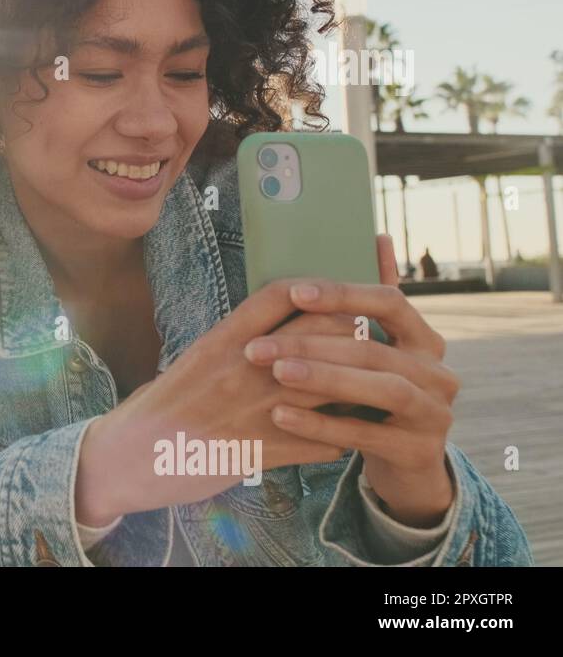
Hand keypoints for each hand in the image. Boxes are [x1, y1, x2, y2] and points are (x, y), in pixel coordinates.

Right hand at [75, 277, 345, 526]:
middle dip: (351, 335)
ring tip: (365, 396)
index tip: (336, 300)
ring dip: (355, 392)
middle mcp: (242, 367)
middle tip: (366, 345)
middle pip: (318, 332)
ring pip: (330, 388)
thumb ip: (232, 346)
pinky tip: (339, 443)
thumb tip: (271, 336)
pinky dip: (336, 442)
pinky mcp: (259, 451)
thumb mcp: (192, 361)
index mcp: (221, 339)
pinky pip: (320, 444)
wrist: (128, 456)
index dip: (318, 290)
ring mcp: (253, 409)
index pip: (281, 295)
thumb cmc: (158, 409)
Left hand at [242, 235, 457, 526]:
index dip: (345, 295)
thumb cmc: (375, 395)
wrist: (403, 461)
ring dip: (323, 378)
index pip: (392, 302)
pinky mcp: (418, 450)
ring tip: (275, 373)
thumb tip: (377, 237)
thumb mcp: (378, 348)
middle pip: (375, 348)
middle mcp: (439, 372)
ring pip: (380, 389)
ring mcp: (435, 413)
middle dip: (313, 345)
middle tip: (259, 348)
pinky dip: (319, 425)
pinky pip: (364, 434)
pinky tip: (280, 416)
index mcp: (425, 339)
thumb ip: (372, 302)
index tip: (296, 293)